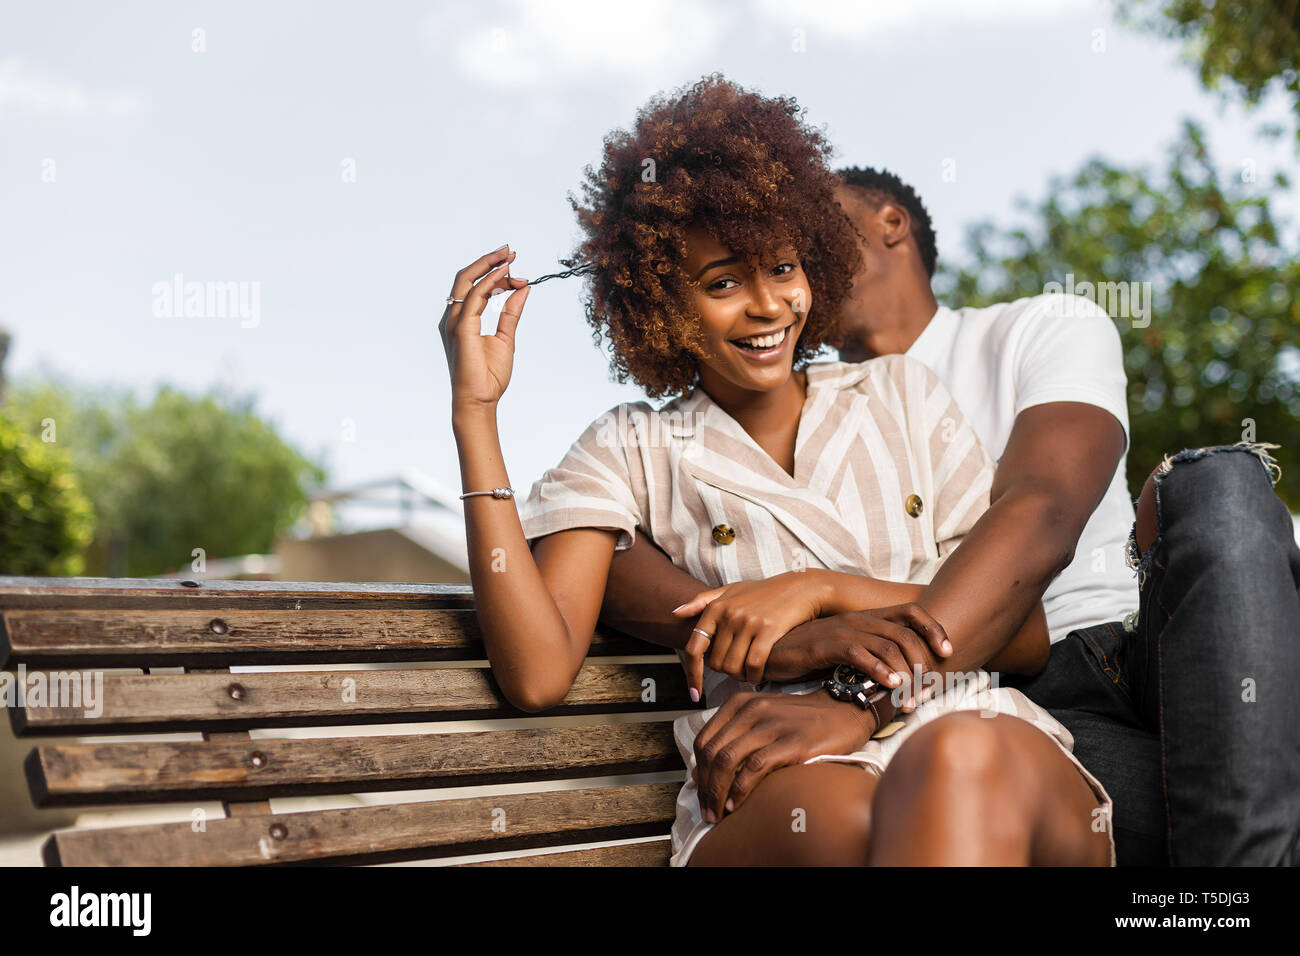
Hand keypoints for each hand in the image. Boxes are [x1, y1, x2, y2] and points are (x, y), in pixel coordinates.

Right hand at [439, 245, 530, 410]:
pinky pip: (475, 298)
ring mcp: (454, 323)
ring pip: (467, 281)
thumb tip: (523, 288)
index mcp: (461, 321)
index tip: (517, 269)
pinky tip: (506, 275)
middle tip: (510, 250)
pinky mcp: (461, 329)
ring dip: (489, 266)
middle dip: (488, 260)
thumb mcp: (506, 338)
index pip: (474, 286)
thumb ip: (511, 312)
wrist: (480, 402)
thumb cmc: (488, 377)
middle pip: (465, 278)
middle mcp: (453, 318)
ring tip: (509, 256)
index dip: (494, 273)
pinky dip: (490, 282)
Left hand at [671, 571, 831, 700]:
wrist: (799, 588)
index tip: (694, 693)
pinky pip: (754, 664)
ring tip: (748, 672)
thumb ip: (701, 601)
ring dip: (740, 676)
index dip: (692, 674)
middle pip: (716, 663)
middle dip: (726, 672)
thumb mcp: (730, 590)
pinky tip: (758, 675)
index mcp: (716, 608)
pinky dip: (754, 676)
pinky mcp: (768, 630)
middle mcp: (729, 614)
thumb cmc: (763, 591)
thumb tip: (674, 613)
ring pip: (734, 666)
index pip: (694, 648)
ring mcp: (748, 622)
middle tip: (737, 669)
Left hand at [692, 689, 874, 823]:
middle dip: (705, 787)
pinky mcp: (792, 742)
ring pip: (727, 760)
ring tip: (719, 812)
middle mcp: (751, 710)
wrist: (843, 712)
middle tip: (707, 810)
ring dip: (718, 792)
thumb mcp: (762, 716)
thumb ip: (735, 735)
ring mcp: (771, 725)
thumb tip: (705, 771)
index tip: (699, 792)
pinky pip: (754, 767)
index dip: (698, 770)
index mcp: (739, 703)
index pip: (704, 740)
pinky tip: (737, 804)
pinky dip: (740, 789)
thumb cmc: (801, 719)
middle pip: (712, 753)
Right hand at [763, 604, 952, 709]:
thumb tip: (907, 672)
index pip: (911, 611)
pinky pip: (859, 654)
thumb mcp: (847, 649)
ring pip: (887, 645)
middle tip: (930, 688)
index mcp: (867, 617)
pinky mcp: (824, 645)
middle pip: (905, 632)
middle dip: (923, 661)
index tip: (948, 652)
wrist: (770, 650)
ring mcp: (841, 629)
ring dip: (905, 673)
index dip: (934, 628)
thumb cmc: (812, 654)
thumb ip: (872, 653)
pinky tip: (890, 686)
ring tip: (911, 697)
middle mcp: (858, 618)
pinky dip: (879, 670)